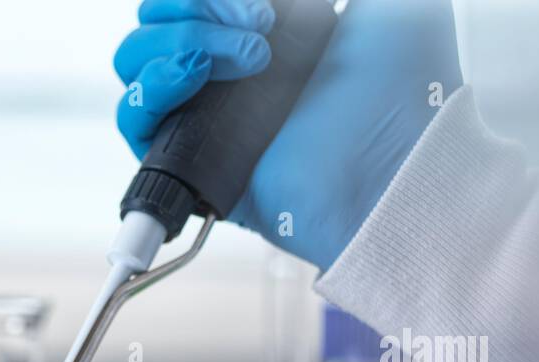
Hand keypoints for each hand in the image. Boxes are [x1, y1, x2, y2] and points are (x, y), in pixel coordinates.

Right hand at [115, 0, 462, 270]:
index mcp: (265, 26)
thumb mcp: (390, 0)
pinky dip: (152, 84)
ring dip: (182, 38)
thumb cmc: (406, 91)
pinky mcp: (189, 161)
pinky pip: (132, 117)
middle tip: (262, 22)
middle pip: (154, 16)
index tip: (267, 1)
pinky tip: (196, 76)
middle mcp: (227, 69)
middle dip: (196, 3)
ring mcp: (204, 113)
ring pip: (136, 57)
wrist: (398, 168)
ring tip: (251, 59)